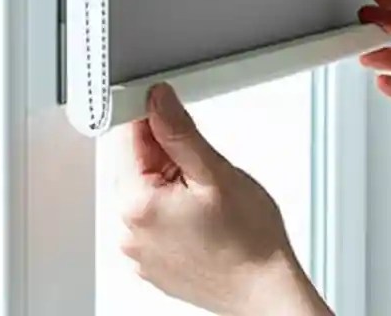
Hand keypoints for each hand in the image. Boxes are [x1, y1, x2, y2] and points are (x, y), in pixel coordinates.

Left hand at [114, 84, 330, 315]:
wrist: (264, 290)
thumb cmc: (249, 242)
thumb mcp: (215, 172)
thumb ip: (179, 131)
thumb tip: (157, 100)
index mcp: (137, 205)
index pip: (126, 138)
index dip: (152, 120)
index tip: (173, 118)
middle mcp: (129, 231)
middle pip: (132, 166)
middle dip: (163, 156)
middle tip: (201, 170)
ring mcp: (137, 250)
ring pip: (143, 192)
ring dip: (167, 183)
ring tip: (203, 199)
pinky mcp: (149, 262)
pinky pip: (150, 220)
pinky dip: (169, 210)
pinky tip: (199, 218)